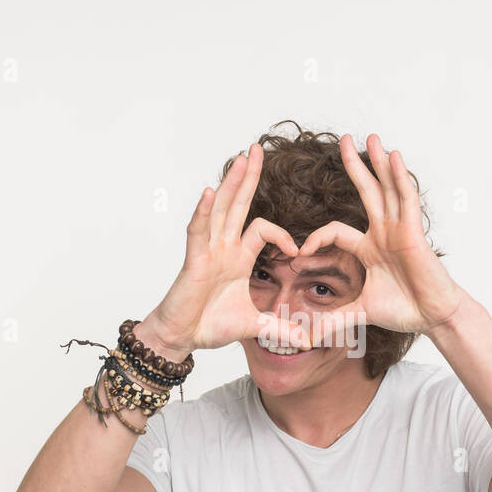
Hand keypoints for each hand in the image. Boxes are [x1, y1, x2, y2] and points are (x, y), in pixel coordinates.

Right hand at [138, 142, 311, 359]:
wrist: (183, 338)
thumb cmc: (210, 325)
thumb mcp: (255, 326)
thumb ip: (281, 329)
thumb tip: (308, 342)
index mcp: (238, 257)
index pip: (263, 230)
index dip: (283, 235)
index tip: (298, 253)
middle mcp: (223, 247)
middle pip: (239, 204)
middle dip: (249, 177)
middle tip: (258, 149)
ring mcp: (207, 251)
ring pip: (221, 210)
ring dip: (232, 184)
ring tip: (243, 158)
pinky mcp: (193, 260)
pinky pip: (199, 231)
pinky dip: (204, 212)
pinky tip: (211, 192)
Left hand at [296, 133, 465, 339]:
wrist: (433, 317)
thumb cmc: (405, 310)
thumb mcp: (360, 312)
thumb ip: (334, 320)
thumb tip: (307, 337)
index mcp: (369, 248)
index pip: (337, 231)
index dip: (316, 238)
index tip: (299, 254)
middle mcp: (384, 233)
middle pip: (367, 192)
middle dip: (356, 166)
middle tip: (344, 139)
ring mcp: (400, 230)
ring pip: (387, 189)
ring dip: (378, 163)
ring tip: (371, 137)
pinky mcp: (414, 232)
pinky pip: (406, 200)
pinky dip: (399, 178)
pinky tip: (392, 158)